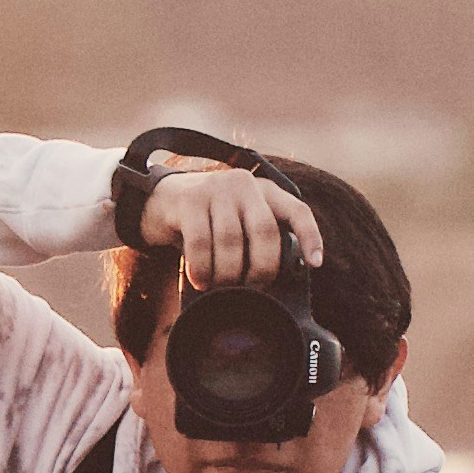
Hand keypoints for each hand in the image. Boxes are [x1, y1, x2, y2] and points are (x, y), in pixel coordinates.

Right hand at [133, 159, 323, 296]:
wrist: (157, 201)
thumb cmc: (204, 221)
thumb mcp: (235, 222)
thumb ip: (254, 239)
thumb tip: (272, 281)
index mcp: (263, 190)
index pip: (296, 210)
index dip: (310, 237)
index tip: (316, 263)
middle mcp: (244, 184)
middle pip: (265, 232)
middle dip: (260, 269)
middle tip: (249, 288)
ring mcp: (216, 188)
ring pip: (231, 241)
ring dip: (226, 274)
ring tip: (218, 286)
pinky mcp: (189, 200)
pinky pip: (201, 244)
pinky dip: (203, 269)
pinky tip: (200, 280)